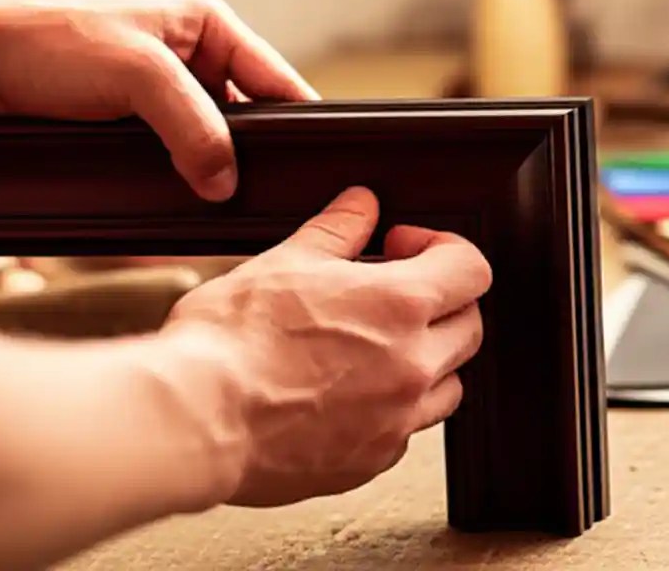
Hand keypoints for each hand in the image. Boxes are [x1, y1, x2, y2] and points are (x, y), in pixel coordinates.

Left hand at [0, 0, 318, 201]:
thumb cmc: (51, 44)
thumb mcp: (138, 75)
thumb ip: (194, 126)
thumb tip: (227, 182)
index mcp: (209, 27)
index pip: (280, 80)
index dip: (299, 121)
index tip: (311, 164)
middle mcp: (195, 60)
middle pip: (251, 120)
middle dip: (251, 156)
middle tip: (259, 193)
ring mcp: (166, 98)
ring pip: (214, 147)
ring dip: (213, 173)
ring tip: (218, 200)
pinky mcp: (138, 129)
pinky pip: (179, 162)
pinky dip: (183, 182)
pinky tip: (184, 202)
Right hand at [162, 187, 491, 506]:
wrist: (196, 418)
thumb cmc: (230, 343)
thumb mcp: (284, 261)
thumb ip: (336, 229)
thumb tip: (360, 206)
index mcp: (399, 307)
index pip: (472, 268)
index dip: (443, 247)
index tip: (405, 247)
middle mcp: (412, 367)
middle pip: (469, 327)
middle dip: (441, 303)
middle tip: (391, 293)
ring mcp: (395, 421)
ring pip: (448, 386)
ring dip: (427, 360)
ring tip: (374, 347)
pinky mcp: (370, 462)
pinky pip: (407, 432)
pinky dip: (393, 410)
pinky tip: (349, 394)